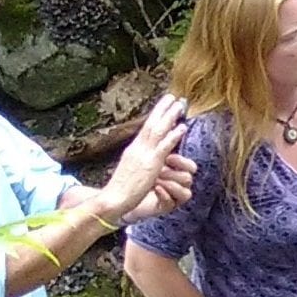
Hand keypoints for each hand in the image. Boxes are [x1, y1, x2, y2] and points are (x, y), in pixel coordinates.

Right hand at [96, 95, 195, 222]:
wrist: (114, 199)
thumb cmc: (121, 190)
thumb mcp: (131, 171)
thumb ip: (139, 162)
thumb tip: (147, 158)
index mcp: (133, 150)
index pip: (145, 129)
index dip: (155, 116)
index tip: (164, 106)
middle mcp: (137, 149)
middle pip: (151, 124)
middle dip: (162, 109)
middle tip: (173, 96)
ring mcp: (144, 155)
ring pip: (158, 130)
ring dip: (169, 116)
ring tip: (179, 104)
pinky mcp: (150, 164)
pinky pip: (164, 147)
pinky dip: (173, 135)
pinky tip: (182, 127)